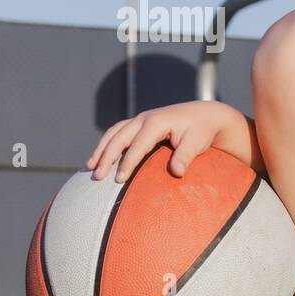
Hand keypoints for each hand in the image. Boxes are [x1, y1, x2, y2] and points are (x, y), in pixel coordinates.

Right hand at [86, 101, 230, 182]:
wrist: (205, 115)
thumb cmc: (201, 131)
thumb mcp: (197, 142)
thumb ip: (186, 156)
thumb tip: (177, 173)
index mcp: (156, 122)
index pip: (137, 145)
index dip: (127, 163)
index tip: (118, 180)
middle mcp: (144, 118)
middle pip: (118, 137)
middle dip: (106, 157)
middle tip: (97, 177)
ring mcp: (140, 119)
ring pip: (114, 132)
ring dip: (101, 149)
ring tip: (90, 167)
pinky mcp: (139, 123)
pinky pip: (118, 131)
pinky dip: (107, 143)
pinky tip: (100, 158)